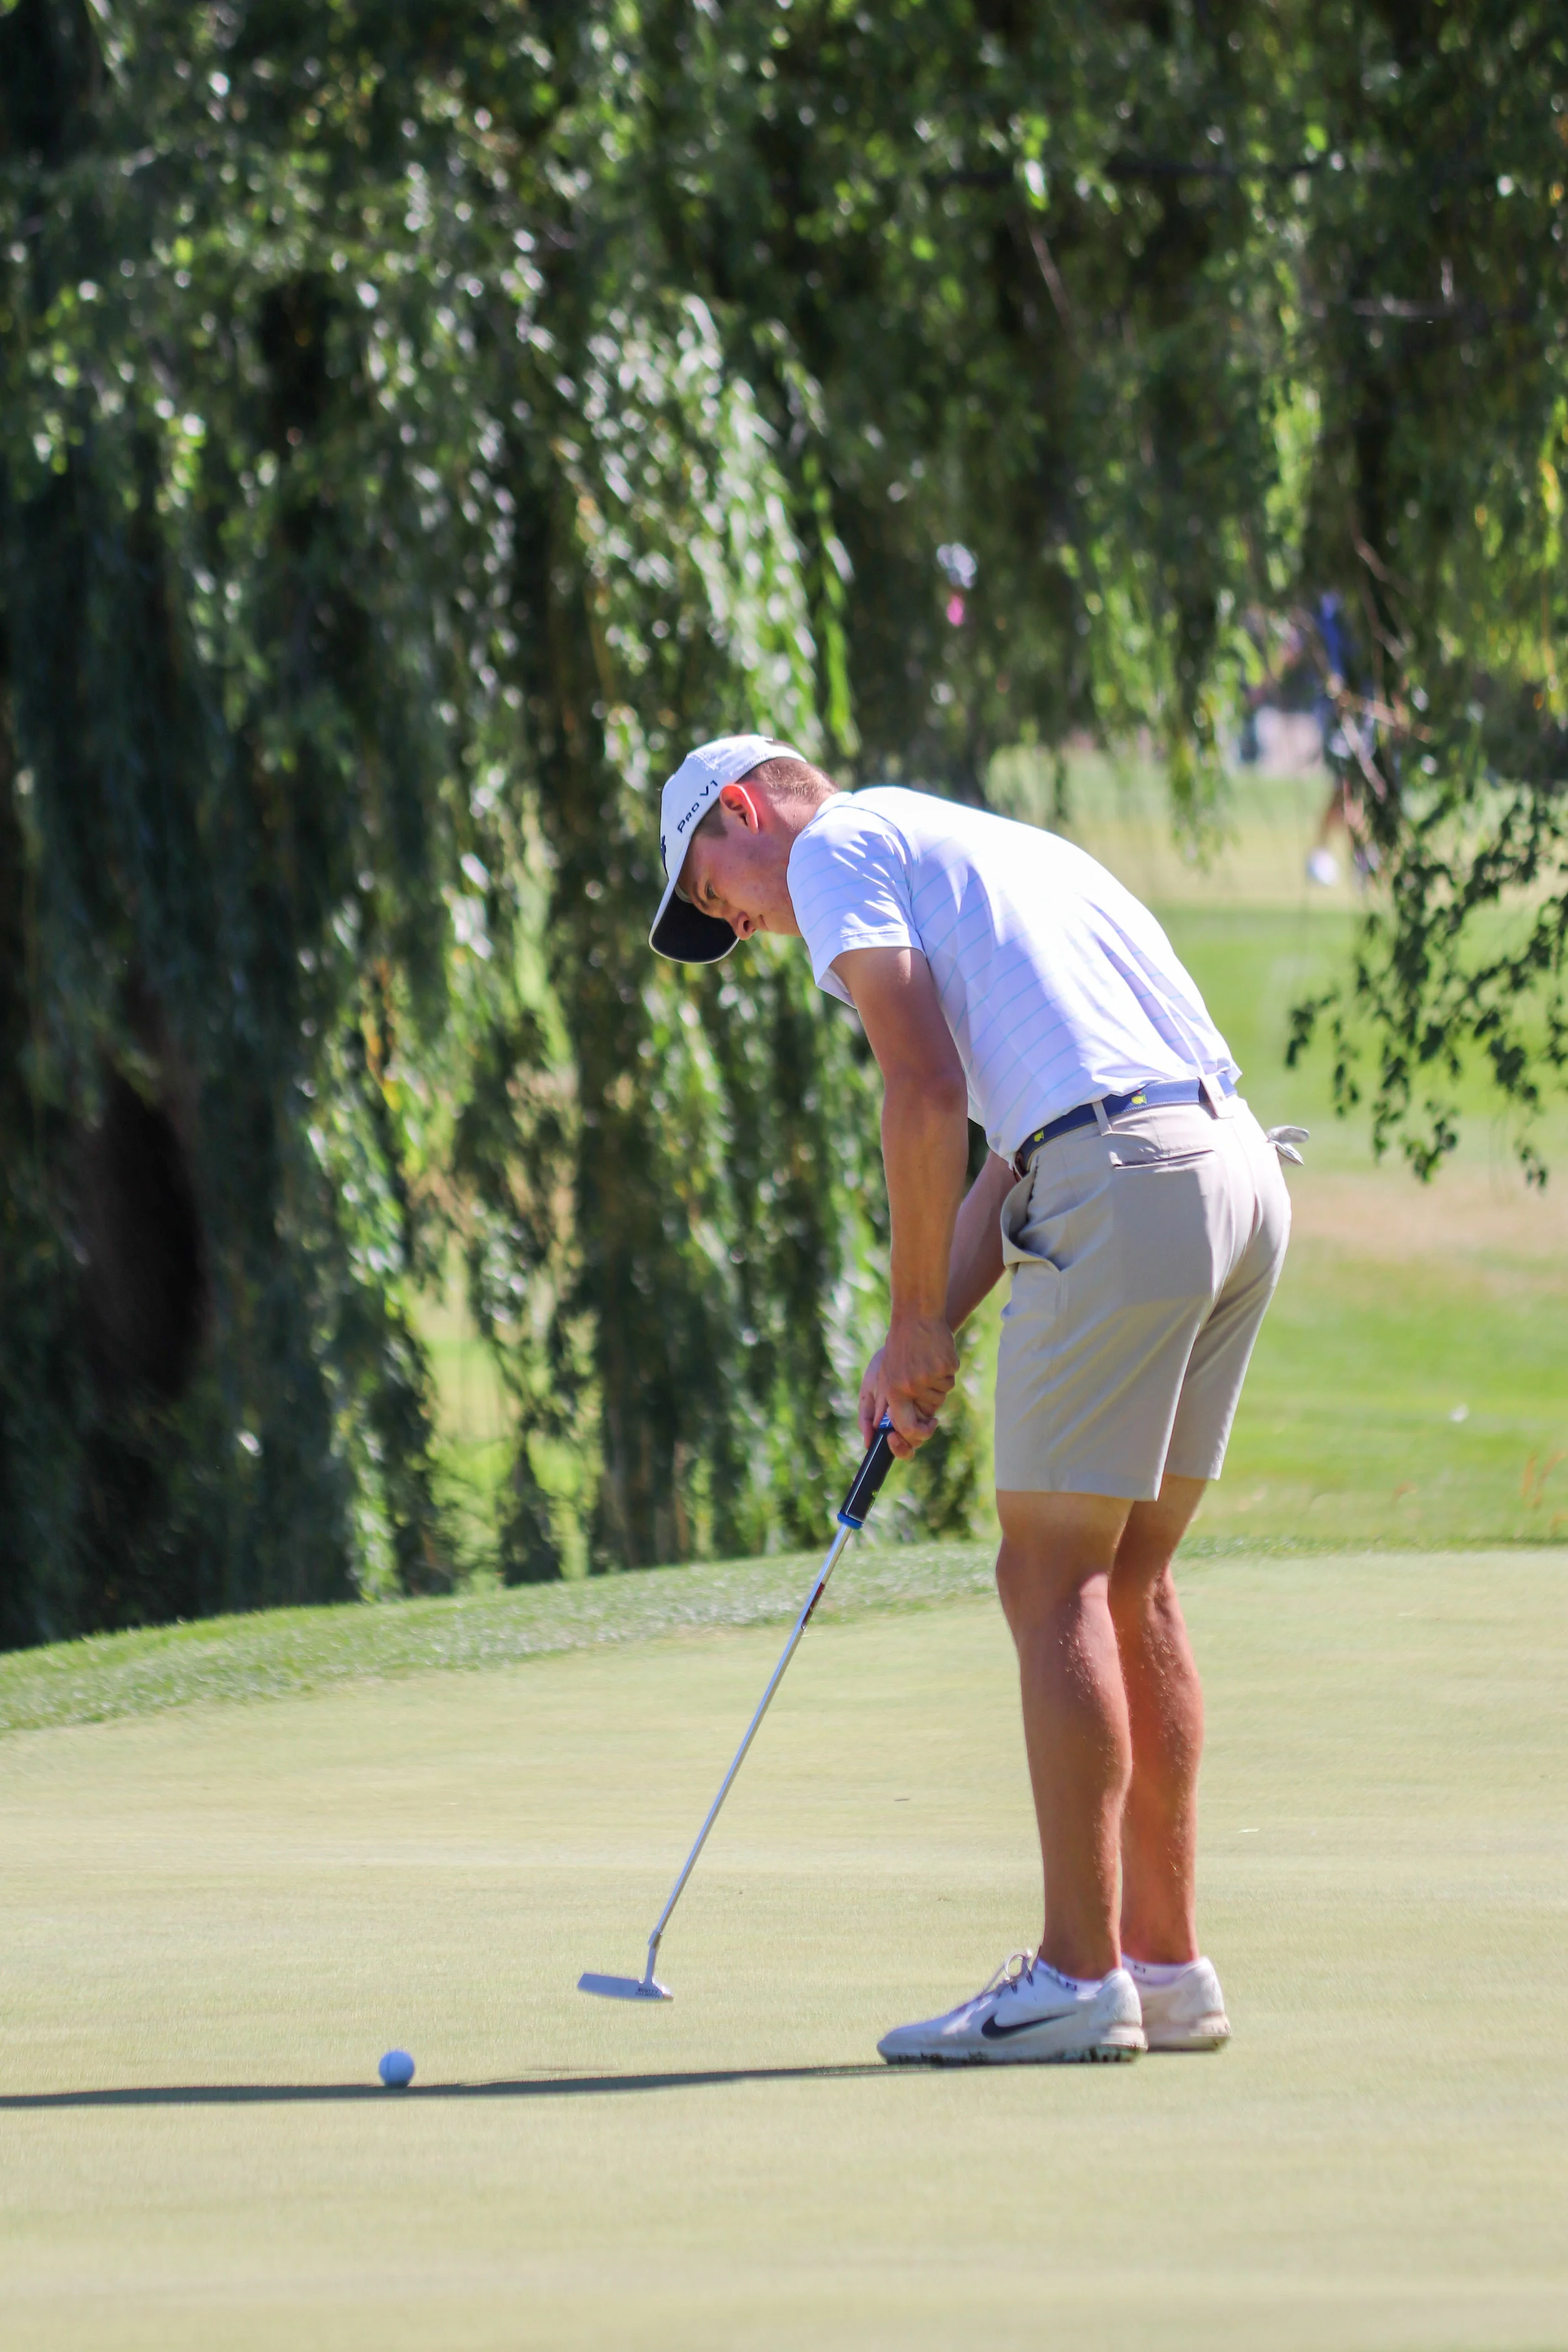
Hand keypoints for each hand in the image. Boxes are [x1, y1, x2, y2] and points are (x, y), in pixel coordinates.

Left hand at [859, 1315, 956, 1456]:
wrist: (915, 1315)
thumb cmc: (898, 1348)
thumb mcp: (883, 1376)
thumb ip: (885, 1406)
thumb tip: (883, 1437)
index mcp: (893, 1391)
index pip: (907, 1428)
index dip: (918, 1434)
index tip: (927, 1426)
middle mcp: (910, 1386)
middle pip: (930, 1412)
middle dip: (930, 1404)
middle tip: (925, 1384)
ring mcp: (929, 1376)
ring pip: (941, 1395)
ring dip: (937, 1383)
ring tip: (925, 1361)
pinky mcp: (946, 1366)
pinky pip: (950, 1379)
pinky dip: (946, 1369)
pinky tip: (935, 1354)